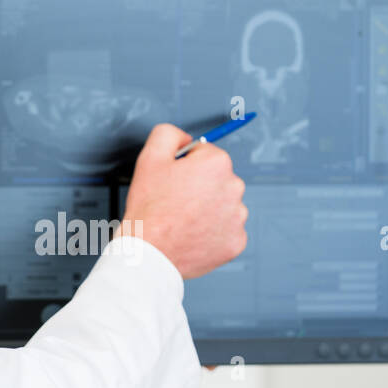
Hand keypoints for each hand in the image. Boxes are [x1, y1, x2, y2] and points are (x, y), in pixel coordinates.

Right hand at [120, 123, 248, 279]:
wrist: (149, 253)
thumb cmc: (149, 210)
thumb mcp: (149, 157)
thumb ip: (168, 134)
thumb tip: (184, 138)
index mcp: (217, 163)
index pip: (205, 154)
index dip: (185, 166)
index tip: (175, 181)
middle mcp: (234, 187)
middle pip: (217, 179)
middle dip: (200, 187)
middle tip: (177, 201)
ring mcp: (237, 217)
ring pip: (224, 205)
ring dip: (208, 209)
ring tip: (184, 220)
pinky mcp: (237, 241)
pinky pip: (227, 230)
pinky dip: (213, 232)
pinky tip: (193, 234)